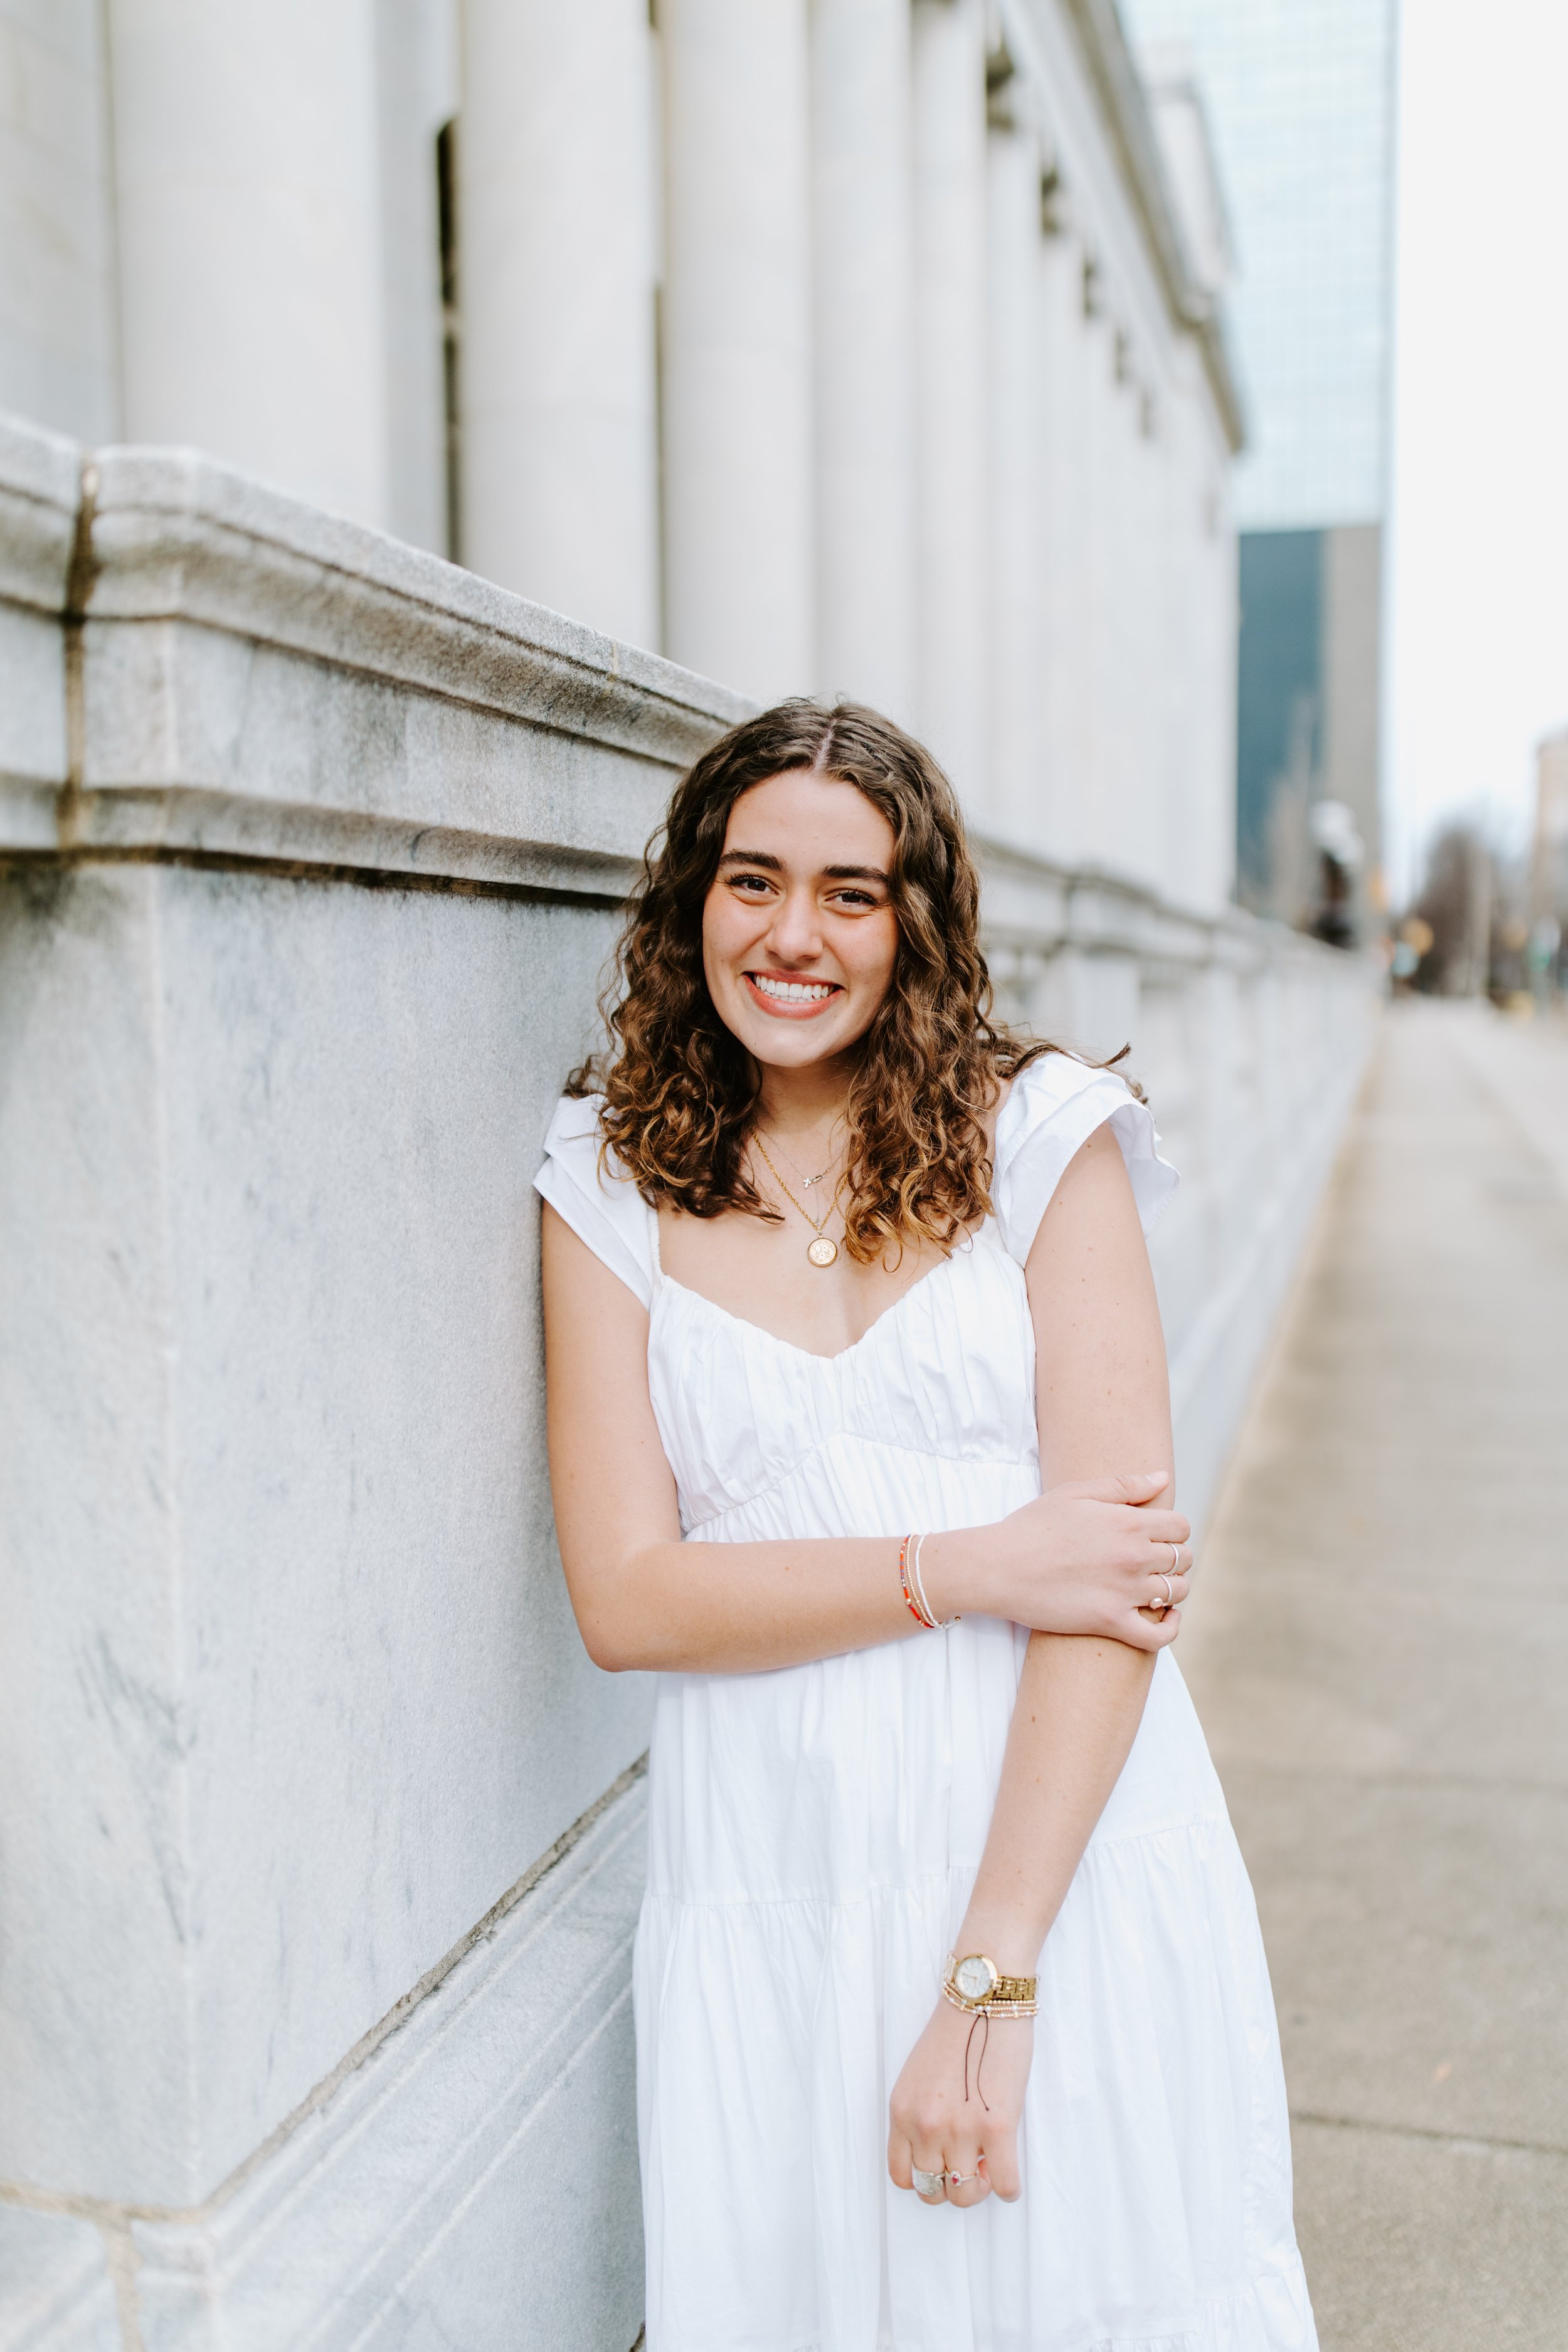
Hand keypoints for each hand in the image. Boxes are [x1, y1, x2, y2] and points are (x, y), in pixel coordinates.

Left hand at [887, 1996, 1033, 2209]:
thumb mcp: (917, 2075)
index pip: (902, 2176)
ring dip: (980, 2187)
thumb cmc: (956, 2031)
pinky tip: (1009, 2174)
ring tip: (989, 2165)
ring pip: (965, 2195)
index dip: (924, 2179)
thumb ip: (920, 2114)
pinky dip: (1008, 2188)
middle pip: (933, 2191)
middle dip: (952, 2184)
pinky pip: (1003, 2186)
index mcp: (902, 2112)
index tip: (942, 2165)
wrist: (985, 1997)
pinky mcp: (998, 2128)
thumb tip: (940, 2152)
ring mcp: (961, 2130)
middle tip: (970, 2164)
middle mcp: (926, 2126)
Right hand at [924, 1473, 1190, 1648]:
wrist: (997, 1567)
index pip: (1180, 1527)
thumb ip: (1124, 1485)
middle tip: (1152, 1562)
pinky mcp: (1110, 1622)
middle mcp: (1133, 1556)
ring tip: (1153, 1587)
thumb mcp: (1076, 1493)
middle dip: (1173, 1558)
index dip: (1173, 1531)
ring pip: (1177, 1593)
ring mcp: (1124, 1591)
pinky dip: (1170, 1629)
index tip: (1157, 1537)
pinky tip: (1165, 1618)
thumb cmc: (1032, 1526)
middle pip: (1183, 1559)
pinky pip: (1159, 1636)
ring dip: (1172, 1589)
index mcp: (1128, 1521)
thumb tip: (1163, 1478)